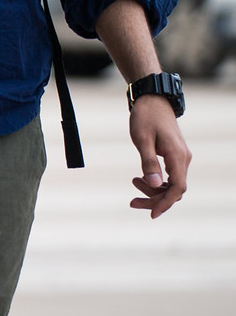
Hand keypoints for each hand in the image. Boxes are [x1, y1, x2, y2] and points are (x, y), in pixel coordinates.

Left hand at [127, 93, 189, 217]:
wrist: (152, 101)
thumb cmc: (145, 118)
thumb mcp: (142, 140)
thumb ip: (148, 163)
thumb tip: (154, 185)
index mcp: (177, 157)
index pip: (177, 189)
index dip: (165, 203)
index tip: (152, 215)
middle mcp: (183, 159)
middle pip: (174, 190)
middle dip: (155, 199)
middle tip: (132, 202)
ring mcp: (180, 158)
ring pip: (171, 185)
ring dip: (153, 190)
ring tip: (133, 181)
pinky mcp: (174, 156)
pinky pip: (169, 177)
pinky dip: (155, 182)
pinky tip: (140, 178)